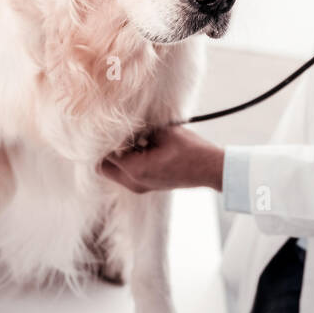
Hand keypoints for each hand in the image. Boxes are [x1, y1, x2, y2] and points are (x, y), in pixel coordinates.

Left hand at [99, 124, 223, 193]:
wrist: (210, 169)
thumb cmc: (190, 149)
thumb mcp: (163, 133)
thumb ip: (139, 130)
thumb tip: (122, 126)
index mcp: (135, 170)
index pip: (106, 154)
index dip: (107, 138)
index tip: (114, 125)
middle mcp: (134, 182)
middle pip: (103, 168)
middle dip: (108, 150)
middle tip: (120, 134)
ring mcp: (140, 187)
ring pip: (114, 171)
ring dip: (119, 155)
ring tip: (137, 139)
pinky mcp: (147, 185)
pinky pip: (127, 173)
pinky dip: (129, 161)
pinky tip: (145, 146)